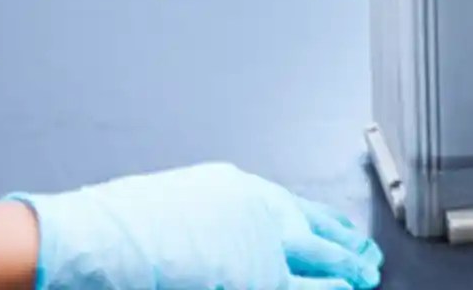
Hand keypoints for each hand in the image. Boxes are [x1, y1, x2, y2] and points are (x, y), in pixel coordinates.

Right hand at [7, 163, 383, 289]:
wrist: (104, 240)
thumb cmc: (127, 226)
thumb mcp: (187, 205)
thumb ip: (224, 220)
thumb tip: (240, 237)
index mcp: (242, 192)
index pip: (299, 209)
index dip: (327, 226)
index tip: (345, 234)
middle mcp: (259, 215)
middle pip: (319, 232)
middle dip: (348, 249)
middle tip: (368, 260)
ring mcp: (260, 249)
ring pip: (319, 262)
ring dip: (346, 273)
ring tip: (366, 280)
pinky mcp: (254, 279)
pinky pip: (300, 289)